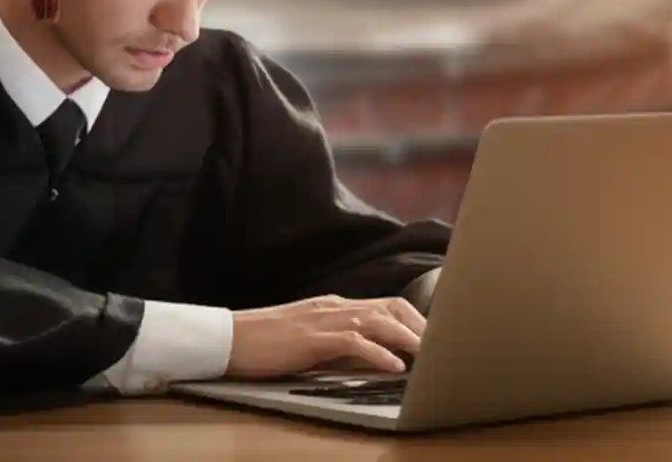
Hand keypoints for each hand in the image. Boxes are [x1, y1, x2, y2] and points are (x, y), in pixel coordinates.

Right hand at [226, 295, 425, 378]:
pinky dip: (378, 353)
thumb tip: (375, 359)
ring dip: (408, 339)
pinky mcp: (313, 337)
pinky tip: (394, 367)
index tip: (435, 340)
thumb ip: (340, 344)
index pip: (386, 304)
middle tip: (443, 349)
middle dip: (421, 327)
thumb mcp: (309, 340)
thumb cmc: (265, 343)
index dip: (415, 320)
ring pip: (378, 320)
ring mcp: (323, 319)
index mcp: (333, 306)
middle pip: (391, 307)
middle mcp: (334, 307)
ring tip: (430, 357)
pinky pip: (354, 342)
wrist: (229, 338)